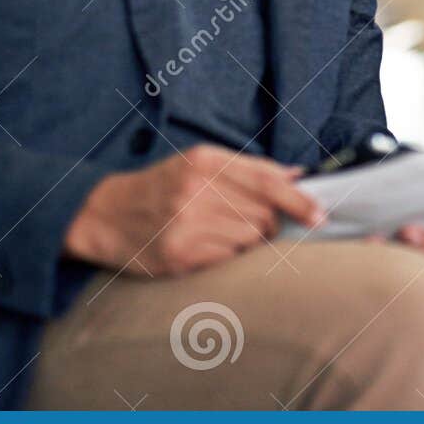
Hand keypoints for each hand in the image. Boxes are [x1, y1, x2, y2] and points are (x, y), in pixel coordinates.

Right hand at [63, 144, 325, 276]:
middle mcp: (196, 191)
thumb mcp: (199, 163)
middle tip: (247, 223)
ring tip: (218, 232)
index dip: (299, 201)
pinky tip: (204, 246)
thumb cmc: (162, 186)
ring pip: (248, 240)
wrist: (103, 215)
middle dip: (267, 223)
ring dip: (246, 241)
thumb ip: (249, 168)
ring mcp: (186, 225)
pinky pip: (226, 260)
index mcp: (206, 162)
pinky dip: (225, 256)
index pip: (268, 181)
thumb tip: (298, 176)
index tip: (320, 215)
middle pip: (264, 215)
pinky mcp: (178, 256)